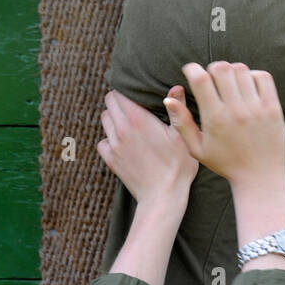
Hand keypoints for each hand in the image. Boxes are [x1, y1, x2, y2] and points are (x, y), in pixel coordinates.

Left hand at [98, 90, 197, 207]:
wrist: (163, 197)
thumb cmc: (177, 166)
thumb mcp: (182, 135)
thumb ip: (177, 109)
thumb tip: (175, 87)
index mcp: (138, 119)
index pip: (119, 92)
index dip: (127, 89)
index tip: (137, 93)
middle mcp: (121, 129)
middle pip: (109, 102)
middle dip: (119, 101)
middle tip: (135, 106)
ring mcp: (113, 145)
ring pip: (104, 119)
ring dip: (114, 118)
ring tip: (130, 124)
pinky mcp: (111, 160)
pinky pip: (102, 142)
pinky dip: (110, 139)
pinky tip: (124, 143)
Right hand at [165, 61, 284, 187]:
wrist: (260, 178)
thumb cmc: (226, 164)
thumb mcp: (197, 149)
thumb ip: (181, 123)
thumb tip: (169, 98)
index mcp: (215, 119)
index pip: (201, 79)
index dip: (192, 69)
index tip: (190, 71)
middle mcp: (236, 110)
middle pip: (221, 68)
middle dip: (212, 68)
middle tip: (211, 79)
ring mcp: (257, 108)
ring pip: (242, 70)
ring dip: (232, 72)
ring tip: (229, 84)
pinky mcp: (273, 108)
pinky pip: (263, 77)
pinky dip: (253, 76)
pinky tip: (247, 87)